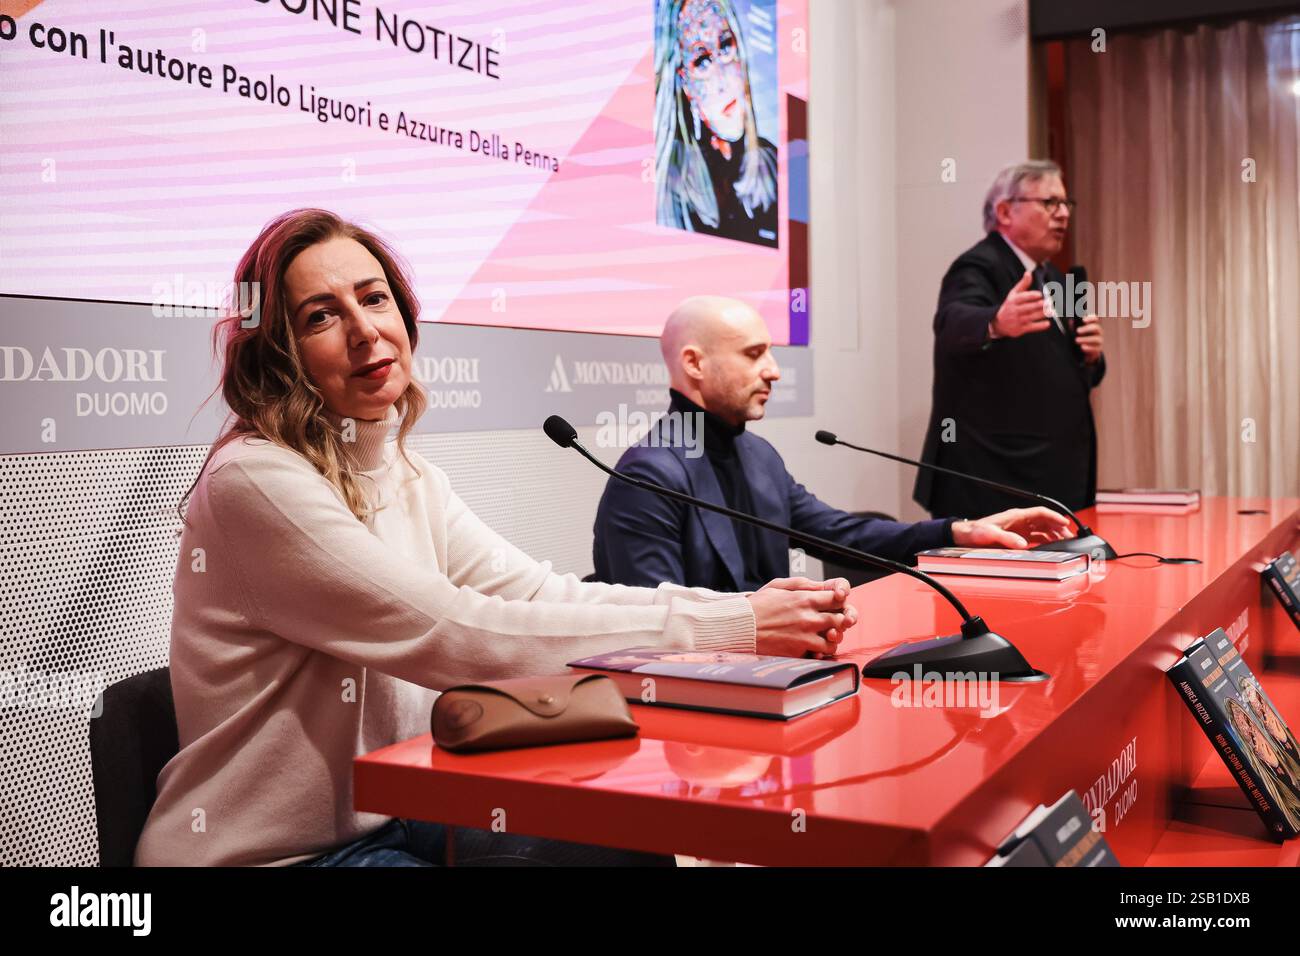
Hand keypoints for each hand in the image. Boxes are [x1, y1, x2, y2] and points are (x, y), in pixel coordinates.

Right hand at [749, 577, 858, 658]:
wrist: (740, 629)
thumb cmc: (757, 607)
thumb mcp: (777, 586)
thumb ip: (801, 584)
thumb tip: (820, 586)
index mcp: (804, 599)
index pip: (837, 598)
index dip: (839, 601)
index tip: (833, 604)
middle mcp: (809, 618)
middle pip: (840, 619)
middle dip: (838, 619)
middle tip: (829, 621)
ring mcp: (805, 637)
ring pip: (835, 639)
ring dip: (832, 637)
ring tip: (822, 636)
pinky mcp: (799, 652)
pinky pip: (822, 654)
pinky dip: (821, 651)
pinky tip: (814, 647)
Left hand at [951, 507, 1072, 548]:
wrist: (966, 537)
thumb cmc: (976, 532)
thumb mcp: (989, 534)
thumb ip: (1006, 538)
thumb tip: (1022, 544)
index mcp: (1016, 516)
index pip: (1040, 513)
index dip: (1054, 517)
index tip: (1065, 523)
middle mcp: (1020, 521)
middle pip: (1045, 520)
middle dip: (1058, 527)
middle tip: (1069, 536)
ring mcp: (1019, 529)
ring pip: (1042, 528)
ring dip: (1054, 534)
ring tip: (1064, 541)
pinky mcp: (1017, 537)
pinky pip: (1036, 537)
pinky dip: (1045, 540)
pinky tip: (1051, 546)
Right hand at [991, 270, 1052, 338]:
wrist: (998, 323)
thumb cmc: (1010, 305)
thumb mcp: (1013, 294)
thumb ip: (1023, 284)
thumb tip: (1029, 273)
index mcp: (1013, 301)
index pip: (1022, 298)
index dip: (1031, 296)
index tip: (1040, 295)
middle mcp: (1014, 311)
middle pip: (1028, 308)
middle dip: (1039, 305)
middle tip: (1050, 303)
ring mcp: (1017, 320)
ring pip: (1031, 317)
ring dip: (1042, 314)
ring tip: (1051, 311)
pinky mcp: (1020, 329)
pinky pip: (1031, 328)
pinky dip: (1039, 326)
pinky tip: (1047, 323)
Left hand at [1074, 314, 1102, 362]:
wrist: (1084, 352)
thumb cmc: (1080, 338)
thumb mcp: (1076, 332)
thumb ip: (1074, 326)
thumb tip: (1070, 321)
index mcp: (1093, 326)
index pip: (1095, 319)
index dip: (1090, 318)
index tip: (1083, 320)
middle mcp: (1098, 332)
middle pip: (1096, 328)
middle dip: (1087, 329)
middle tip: (1077, 331)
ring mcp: (1099, 341)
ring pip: (1096, 339)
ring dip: (1086, 339)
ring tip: (1076, 340)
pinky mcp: (1098, 350)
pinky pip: (1095, 349)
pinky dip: (1088, 348)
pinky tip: (1082, 347)